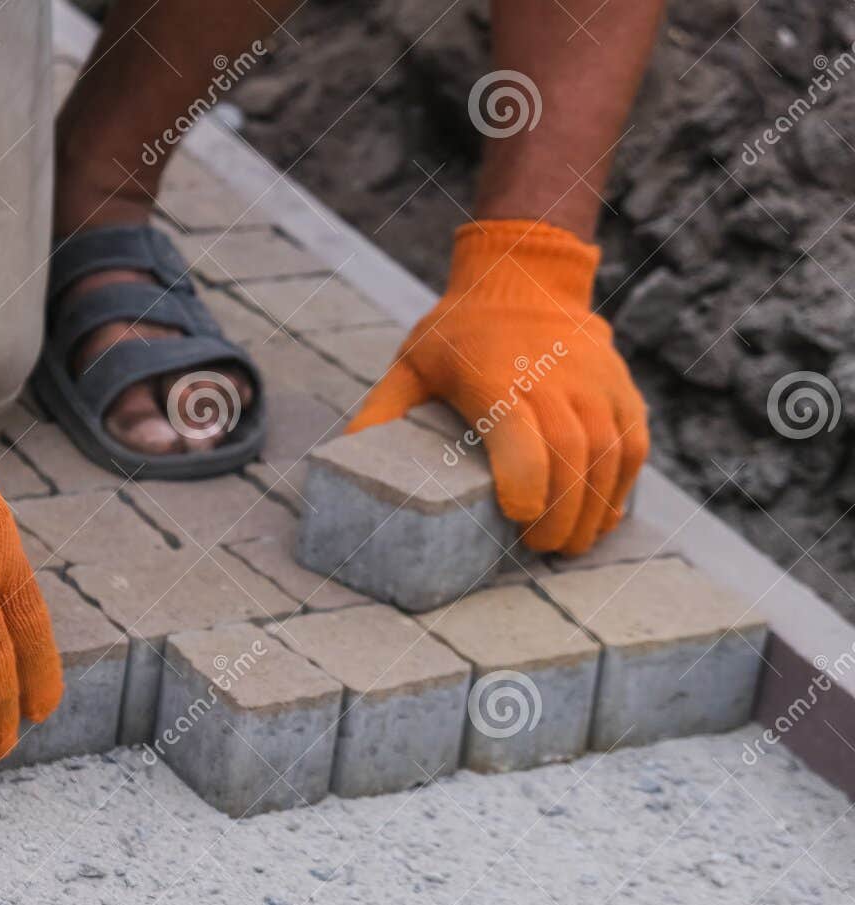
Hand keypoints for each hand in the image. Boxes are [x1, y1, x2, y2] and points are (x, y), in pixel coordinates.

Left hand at [347, 219, 647, 554]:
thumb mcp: (410, 364)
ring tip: (570, 546)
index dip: (526, 480)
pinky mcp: (620, 389)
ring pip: (608, 453)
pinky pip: (633, 444)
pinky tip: (602, 518)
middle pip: (570, 453)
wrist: (520, 280)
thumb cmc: (457, 335)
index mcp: (495, 375)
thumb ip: (382, 412)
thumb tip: (347, 461)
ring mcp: (592, 382)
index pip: (520, 431)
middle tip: (540, 549)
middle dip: (560, 512)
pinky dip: (622, 488)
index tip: (517, 518)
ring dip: (593, 508)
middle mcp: (552, 377)